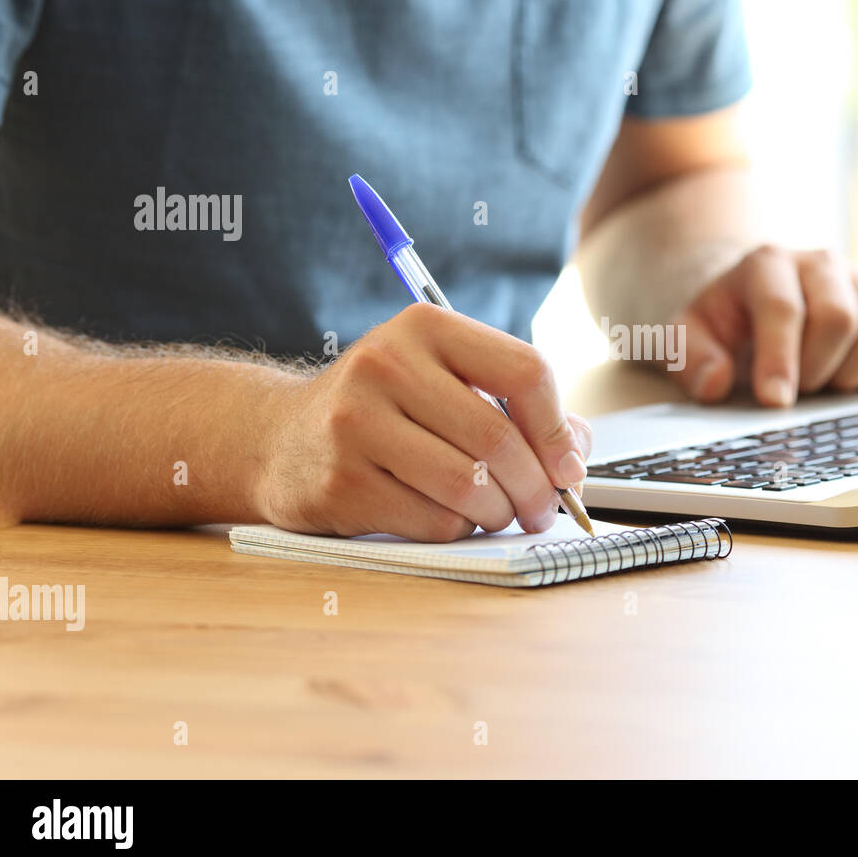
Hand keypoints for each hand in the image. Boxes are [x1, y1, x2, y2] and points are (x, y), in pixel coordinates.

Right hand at [254, 303, 592, 540]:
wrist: (279, 437)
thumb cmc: (383, 410)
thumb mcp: (442, 380)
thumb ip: (515, 405)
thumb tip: (578, 453)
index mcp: (426, 327)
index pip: (525, 372)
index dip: (558, 429)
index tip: (568, 466)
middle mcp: (386, 364)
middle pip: (499, 438)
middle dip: (536, 487)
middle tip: (543, 509)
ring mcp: (356, 424)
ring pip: (469, 486)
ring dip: (499, 512)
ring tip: (498, 513)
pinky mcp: (341, 482)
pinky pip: (432, 521)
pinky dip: (456, 528)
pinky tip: (447, 517)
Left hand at [669, 245, 857, 405]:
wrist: (758, 306)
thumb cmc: (726, 326)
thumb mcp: (687, 337)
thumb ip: (689, 358)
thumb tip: (714, 383)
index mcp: (767, 264)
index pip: (783, 308)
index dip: (780, 359)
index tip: (775, 401)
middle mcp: (821, 264)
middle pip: (841, 318)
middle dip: (818, 369)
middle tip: (799, 389)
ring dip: (856, 371)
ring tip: (826, 383)